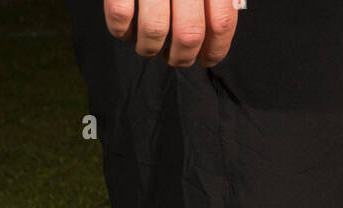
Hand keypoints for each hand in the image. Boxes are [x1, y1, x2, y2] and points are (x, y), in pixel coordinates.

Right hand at [103, 0, 239, 67]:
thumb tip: (215, 34)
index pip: (222, 23)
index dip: (215, 50)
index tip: (205, 58)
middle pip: (189, 34)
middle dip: (181, 57)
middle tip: (173, 58)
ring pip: (154, 31)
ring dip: (149, 49)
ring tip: (147, 46)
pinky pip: (120, 15)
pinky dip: (120, 30)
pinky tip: (124, 29)